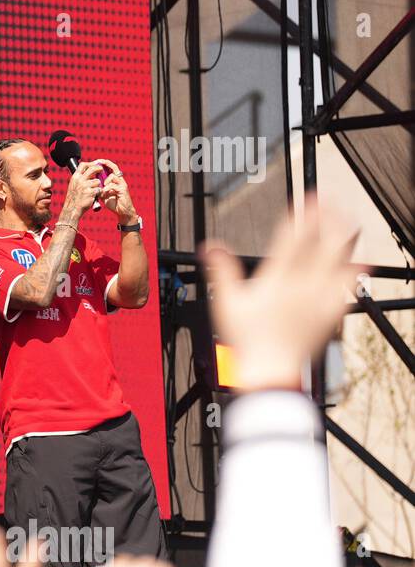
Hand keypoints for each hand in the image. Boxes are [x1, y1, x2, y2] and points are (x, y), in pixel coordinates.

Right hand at [62, 160, 103, 216]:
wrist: (72, 209)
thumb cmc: (74, 198)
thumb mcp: (74, 185)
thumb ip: (80, 178)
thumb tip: (88, 172)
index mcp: (75, 177)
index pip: (83, 165)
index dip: (90, 163)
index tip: (94, 165)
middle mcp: (80, 180)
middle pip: (92, 169)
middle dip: (99, 168)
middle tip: (102, 170)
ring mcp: (85, 186)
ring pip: (97, 181)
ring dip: (98, 185)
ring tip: (93, 191)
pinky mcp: (91, 192)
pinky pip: (99, 189)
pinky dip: (98, 192)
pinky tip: (94, 196)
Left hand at [96, 161, 136, 223]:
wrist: (122, 211)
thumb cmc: (113, 202)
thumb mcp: (104, 194)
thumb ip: (99, 188)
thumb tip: (91, 184)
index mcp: (115, 180)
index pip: (111, 168)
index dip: (105, 163)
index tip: (97, 161)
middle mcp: (119, 180)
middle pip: (114, 167)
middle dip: (106, 164)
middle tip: (98, 163)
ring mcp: (122, 184)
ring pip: (113, 176)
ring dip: (105, 180)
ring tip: (102, 187)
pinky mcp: (123, 189)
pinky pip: (113, 185)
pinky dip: (107, 188)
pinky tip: (104, 193)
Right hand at [201, 197, 357, 392]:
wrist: (273, 369)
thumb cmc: (248, 339)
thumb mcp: (227, 302)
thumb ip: (221, 270)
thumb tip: (210, 246)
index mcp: (278, 279)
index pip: (295, 237)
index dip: (304, 214)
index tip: (309, 197)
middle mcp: (305, 284)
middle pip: (328, 242)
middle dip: (332, 218)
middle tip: (331, 203)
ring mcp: (322, 297)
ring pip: (344, 259)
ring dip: (346, 238)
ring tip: (347, 223)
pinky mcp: (333, 311)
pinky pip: (351, 285)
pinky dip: (356, 269)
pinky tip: (358, 260)